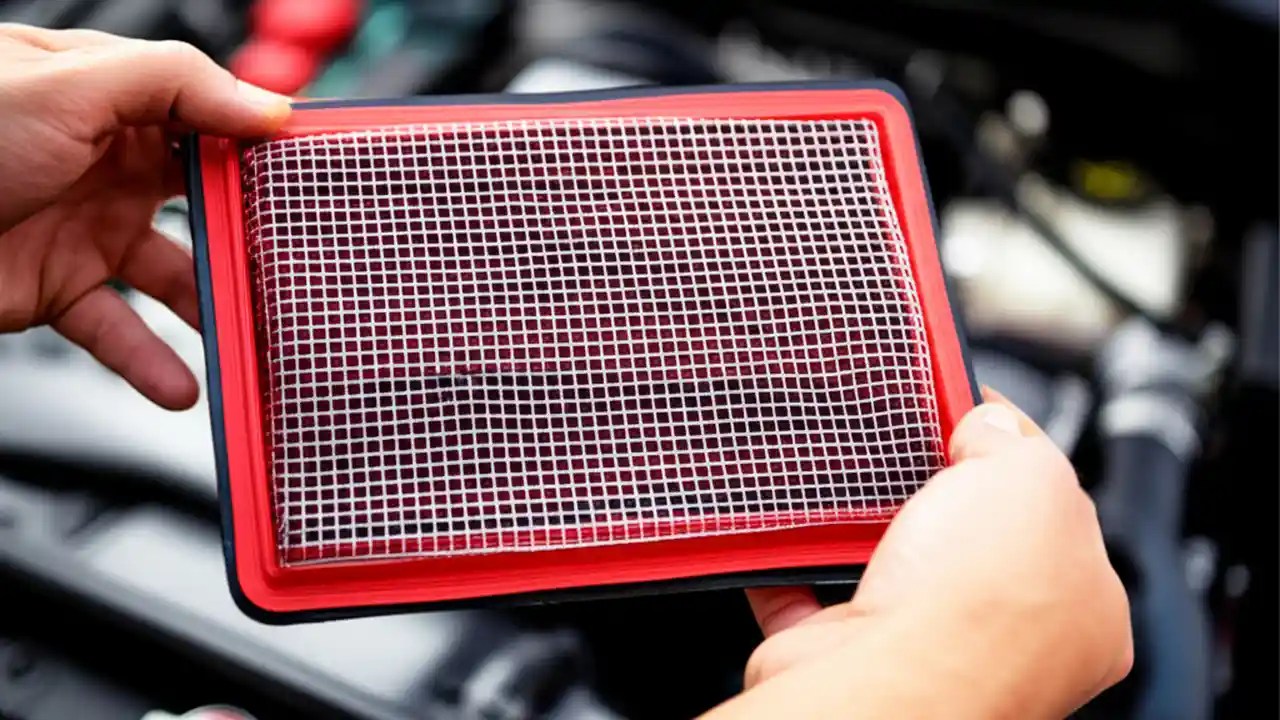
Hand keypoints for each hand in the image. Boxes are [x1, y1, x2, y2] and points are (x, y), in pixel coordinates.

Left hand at [0, 24, 290, 408]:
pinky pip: (120, 331)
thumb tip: (269, 109)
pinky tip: (184, 386)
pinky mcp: (59, 289)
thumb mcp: (70, 84)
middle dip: (251, 236)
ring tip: (253, 335)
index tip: (312, 182)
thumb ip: (177, 85)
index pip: (208, 119)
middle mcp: (105, 164)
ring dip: (214, 309)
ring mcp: (85, 228)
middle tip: (293, 266)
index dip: (260, 148)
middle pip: (203, 204)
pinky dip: (154, 364)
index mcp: (111, 101)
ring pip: (174, 274)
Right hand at [708, 390, 1131, 718]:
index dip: (1008, 442)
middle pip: (963, 528)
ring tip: (844, 476)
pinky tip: (790, 524)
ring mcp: (921, 649)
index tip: (968, 404)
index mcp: (1082, 600)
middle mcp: (1005, 636)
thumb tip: (983, 426)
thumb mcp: (1031, 477)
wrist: (887, 686)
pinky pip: (805, 591)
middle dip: (930, 482)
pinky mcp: (843, 654)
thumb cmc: (979, 606)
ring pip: (883, 559)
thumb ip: (1014, 441)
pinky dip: (790, 557)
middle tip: (906, 441)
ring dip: (857, 518)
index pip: (1049, 501)